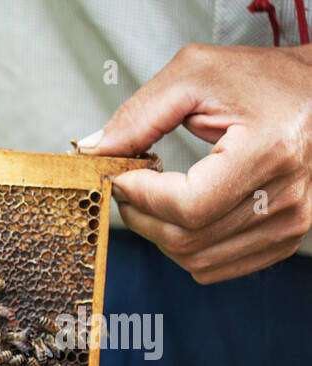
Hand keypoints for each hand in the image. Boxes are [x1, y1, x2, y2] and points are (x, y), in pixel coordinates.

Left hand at [77, 43, 311, 283]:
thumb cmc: (260, 79)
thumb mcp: (196, 74)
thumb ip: (141, 114)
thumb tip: (96, 151)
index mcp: (270, 150)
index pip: (188, 206)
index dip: (142, 197)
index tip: (121, 175)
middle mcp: (287, 196)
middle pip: (186, 240)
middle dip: (142, 216)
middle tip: (130, 187)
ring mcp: (291, 223)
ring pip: (195, 261)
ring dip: (160, 234)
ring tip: (156, 197)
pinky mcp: (284, 239)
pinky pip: (214, 268)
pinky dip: (185, 248)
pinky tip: (183, 214)